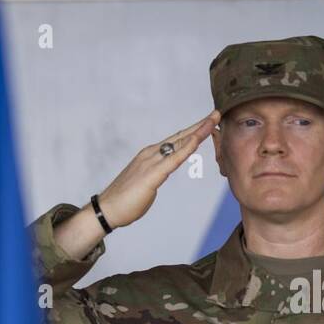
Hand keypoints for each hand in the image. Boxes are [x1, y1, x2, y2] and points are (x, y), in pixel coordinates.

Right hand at [94, 110, 219, 229]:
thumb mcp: (146, 184)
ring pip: (179, 143)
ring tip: (214, 120)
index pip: (175, 141)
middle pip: (180, 136)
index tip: (207, 123)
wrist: (107, 210)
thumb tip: (161, 176)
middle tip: (216, 114)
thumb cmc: (124, 201)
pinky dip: (188, 147)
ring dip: (198, 131)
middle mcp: (150, 154)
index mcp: (149, 156)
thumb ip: (156, 176)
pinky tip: (199, 139)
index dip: (192, 131)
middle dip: (199, 125)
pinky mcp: (152, 173)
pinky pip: (174, 158)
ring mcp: (151, 162)